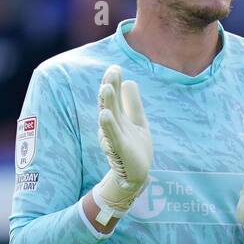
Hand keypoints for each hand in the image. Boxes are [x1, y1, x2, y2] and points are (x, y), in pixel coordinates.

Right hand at [91, 65, 152, 215]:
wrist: (137, 176)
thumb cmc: (135, 148)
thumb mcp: (138, 122)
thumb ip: (133, 104)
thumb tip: (130, 81)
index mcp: (117, 118)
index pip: (114, 97)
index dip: (114, 83)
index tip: (115, 67)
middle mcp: (112, 126)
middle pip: (110, 104)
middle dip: (110, 88)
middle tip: (112, 71)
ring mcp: (115, 138)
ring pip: (109, 118)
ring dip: (107, 103)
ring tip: (105, 87)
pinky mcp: (119, 151)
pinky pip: (112, 137)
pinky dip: (108, 126)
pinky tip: (105, 115)